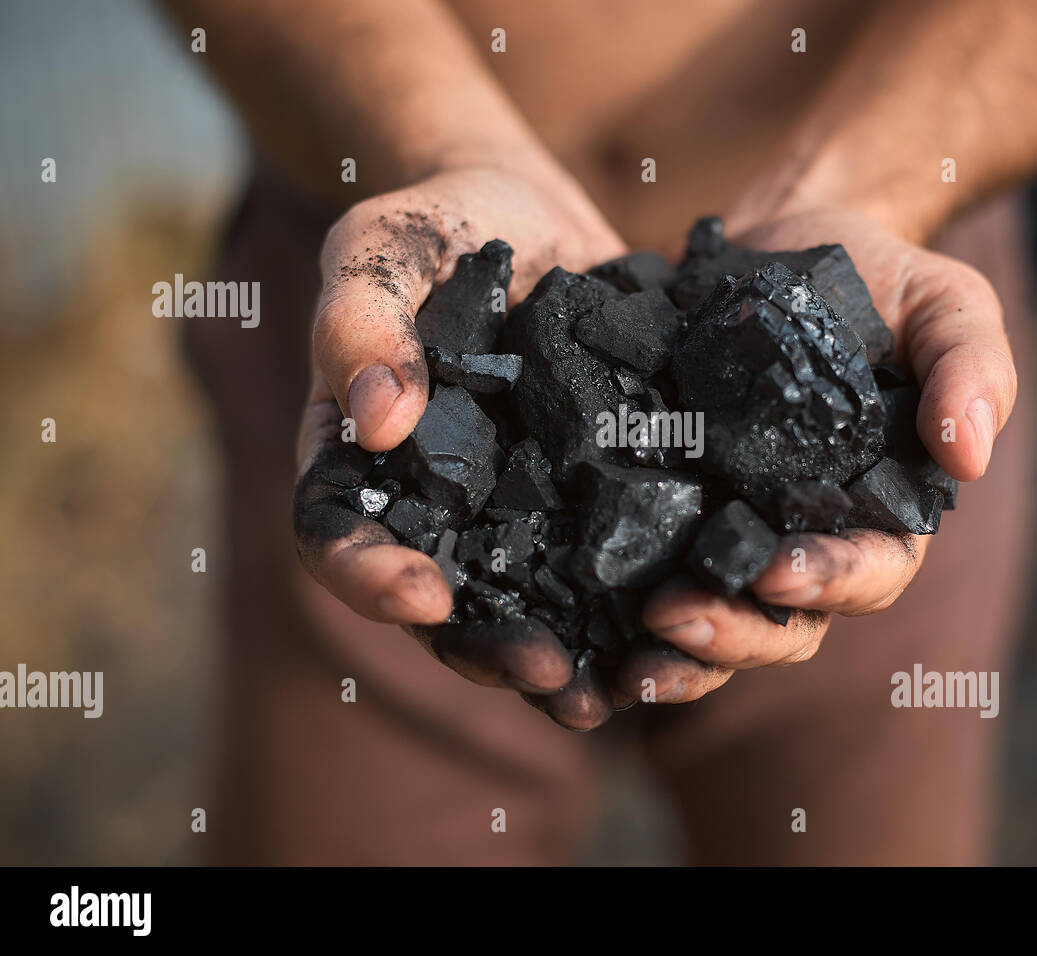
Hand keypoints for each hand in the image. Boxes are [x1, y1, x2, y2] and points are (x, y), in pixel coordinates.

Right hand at [292, 163, 625, 711]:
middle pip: (441, 602)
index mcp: (360, 460)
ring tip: (603, 693)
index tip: (420, 592)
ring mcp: (513, 505)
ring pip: (523, 603)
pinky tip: (672, 629)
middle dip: (483, 646)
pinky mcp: (587, 491)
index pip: (338, 536)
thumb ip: (362, 322)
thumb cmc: (434, 224)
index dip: (369, 576)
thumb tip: (380, 420)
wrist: (528, 211)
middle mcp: (436, 503)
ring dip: (560, 655)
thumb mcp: (381, 249)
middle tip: (537, 668)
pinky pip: (600, 560)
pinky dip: (628, 605)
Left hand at [634, 209, 1017, 702]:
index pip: (871, 571)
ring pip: (717, 615)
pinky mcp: (673, 500)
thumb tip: (970, 458)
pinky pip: (650, 566)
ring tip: (629, 645)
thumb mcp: (948, 306)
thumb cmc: (880, 277)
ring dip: (677, 644)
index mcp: (881, 508)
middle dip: (734, 632)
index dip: (829, 581)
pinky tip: (587, 608)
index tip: (777, 573)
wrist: (782, 238)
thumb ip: (972, 370)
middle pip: (784, 621)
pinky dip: (621, 601)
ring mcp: (734, 523)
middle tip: (674, 615)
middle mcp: (806, 533)